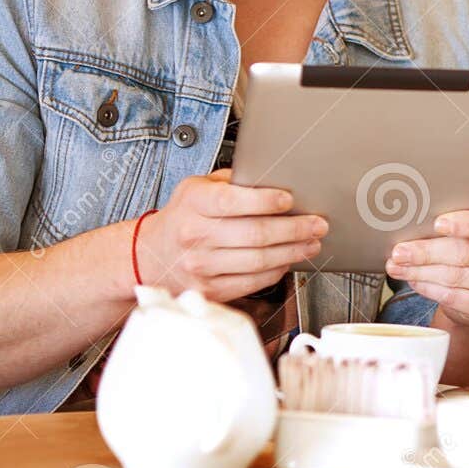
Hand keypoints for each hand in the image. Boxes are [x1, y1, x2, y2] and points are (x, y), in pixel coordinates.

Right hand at [133, 169, 326, 301]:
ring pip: (259, 261)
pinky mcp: (210, 289)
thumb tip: (271, 178)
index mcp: (194, 204)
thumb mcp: (196, 188)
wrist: (151, 256)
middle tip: (316, 223)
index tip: (289, 199)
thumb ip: (230, 181)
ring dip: (292, 251)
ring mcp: (202, 266)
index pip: (234, 201)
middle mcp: (197, 235)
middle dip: (294, 229)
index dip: (267, 201)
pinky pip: (253, 282)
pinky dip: (276, 271)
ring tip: (311, 243)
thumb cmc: (182, 217)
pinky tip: (289, 260)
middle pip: (255, 234)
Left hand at [383, 194, 468, 326]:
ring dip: (421, 271)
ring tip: (397, 265)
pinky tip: (414, 280)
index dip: (465, 223)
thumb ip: (465, 204)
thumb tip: (424, 203)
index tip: (437, 223)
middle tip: (400, 250)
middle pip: (467, 252)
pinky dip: (429, 288)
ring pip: (456, 276)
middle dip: (427, 251)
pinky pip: (455, 297)